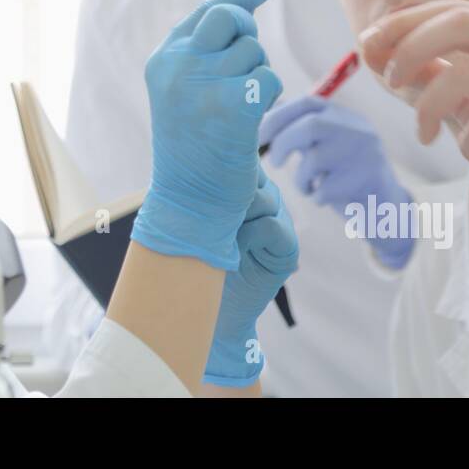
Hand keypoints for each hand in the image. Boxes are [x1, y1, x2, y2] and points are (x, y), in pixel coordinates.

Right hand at [133, 0, 282, 270]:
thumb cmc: (194, 149)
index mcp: (164, 59)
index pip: (206, 12)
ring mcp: (203, 84)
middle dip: (249, 32)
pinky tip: (251, 118)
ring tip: (239, 108)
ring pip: (254, 53)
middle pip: (231, 18)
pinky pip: (267, 78)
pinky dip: (268, 96)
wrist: (189, 202)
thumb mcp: (183, 93)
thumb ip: (204, 55)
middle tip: (248, 63)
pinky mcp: (232, 106)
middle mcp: (179, 65)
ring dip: (258, 76)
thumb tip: (246, 13)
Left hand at [204, 166, 298, 386]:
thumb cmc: (192, 261)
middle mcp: (263, 198)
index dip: (217, 162)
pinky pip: (272, 225)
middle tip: (204, 209)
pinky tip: (233, 248)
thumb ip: (196, 192)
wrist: (208, 311)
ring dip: (235, 213)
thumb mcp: (192, 220)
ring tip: (217, 233)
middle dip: (226, 189)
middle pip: (251, 174)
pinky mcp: (287, 248)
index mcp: (241, 186)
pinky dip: (250, 234)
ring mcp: (278, 219)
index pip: (238, 160)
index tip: (194, 169)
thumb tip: (181, 157)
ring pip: (261, 197)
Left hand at [259, 95, 413, 269]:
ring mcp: (366, 154)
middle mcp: (358, 129)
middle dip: (283, 143)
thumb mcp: (325, 145)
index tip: (257, 135)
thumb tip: (258, 120)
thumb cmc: (343, 175)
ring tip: (307, 186)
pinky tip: (325, 198)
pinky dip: (316, 196)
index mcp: (344, 116)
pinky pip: (325, 189)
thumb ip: (298, 130)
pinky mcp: (369, 181)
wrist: (385, 207)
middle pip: (310, 126)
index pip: (307, 103)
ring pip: (315, 160)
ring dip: (301, 178)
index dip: (276, 116)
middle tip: (275, 161)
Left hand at [357, 0, 468, 231]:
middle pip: (459, 22)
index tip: (368, 47)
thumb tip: (368, 47)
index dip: (403, 23)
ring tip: (422, 132)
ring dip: (427, 105)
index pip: (452, 8)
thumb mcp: (467, 99)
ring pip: (466, 72)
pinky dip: (466, 143)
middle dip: (410, 48)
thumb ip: (426, 71)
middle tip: (390, 81)